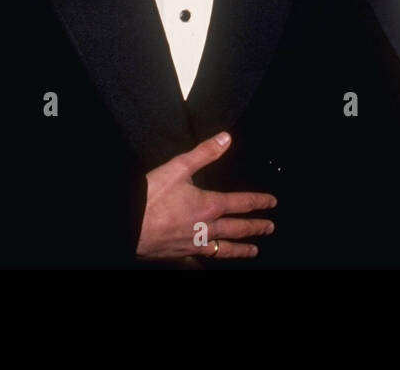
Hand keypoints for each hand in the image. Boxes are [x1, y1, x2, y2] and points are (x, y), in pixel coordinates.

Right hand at [137, 132, 276, 259]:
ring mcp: (193, 245)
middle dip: (256, 228)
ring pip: (224, 250)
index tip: (272, 203)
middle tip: (270, 228)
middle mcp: (206, 229)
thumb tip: (226, 138)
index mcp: (209, 206)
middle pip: (237, 229)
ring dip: (240, 250)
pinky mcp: (178, 255)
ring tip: (253, 251)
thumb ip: (204, 153)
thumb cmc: (151, 196)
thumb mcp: (178, 168)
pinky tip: (208, 262)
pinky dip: (207, 262)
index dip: (259, 202)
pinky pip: (198, 261)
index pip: (241, 203)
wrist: (127, 224)